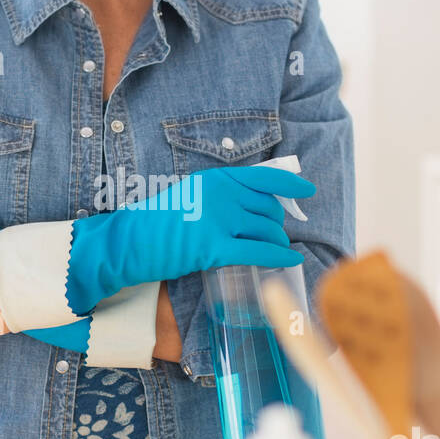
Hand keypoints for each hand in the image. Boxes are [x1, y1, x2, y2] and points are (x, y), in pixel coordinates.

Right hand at [66, 165, 314, 314]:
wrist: (132, 241)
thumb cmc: (160, 222)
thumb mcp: (193, 196)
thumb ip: (222, 197)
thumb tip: (258, 206)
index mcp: (216, 179)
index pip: (263, 177)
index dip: (290, 184)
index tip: (308, 190)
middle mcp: (221, 194)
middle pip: (268, 209)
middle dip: (277, 223)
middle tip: (275, 235)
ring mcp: (218, 220)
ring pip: (267, 230)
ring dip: (277, 242)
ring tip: (277, 249)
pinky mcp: (214, 247)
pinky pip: (259, 251)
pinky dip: (279, 257)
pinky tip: (291, 261)